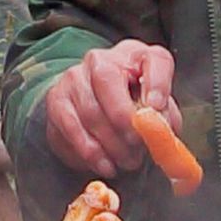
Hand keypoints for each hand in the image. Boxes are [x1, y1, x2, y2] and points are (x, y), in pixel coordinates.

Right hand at [38, 39, 175, 178]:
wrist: (93, 101)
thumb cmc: (131, 103)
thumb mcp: (155, 105)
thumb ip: (164, 116)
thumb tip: (162, 133)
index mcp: (136, 55)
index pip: (153, 60)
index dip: (158, 84)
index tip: (158, 108)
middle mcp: (100, 59)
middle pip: (107, 81)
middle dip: (125, 122)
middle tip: (139, 150)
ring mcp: (74, 77)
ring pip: (90, 111)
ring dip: (111, 144)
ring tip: (127, 162)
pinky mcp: (56, 100)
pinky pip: (71, 128)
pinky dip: (91, 152)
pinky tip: (106, 164)